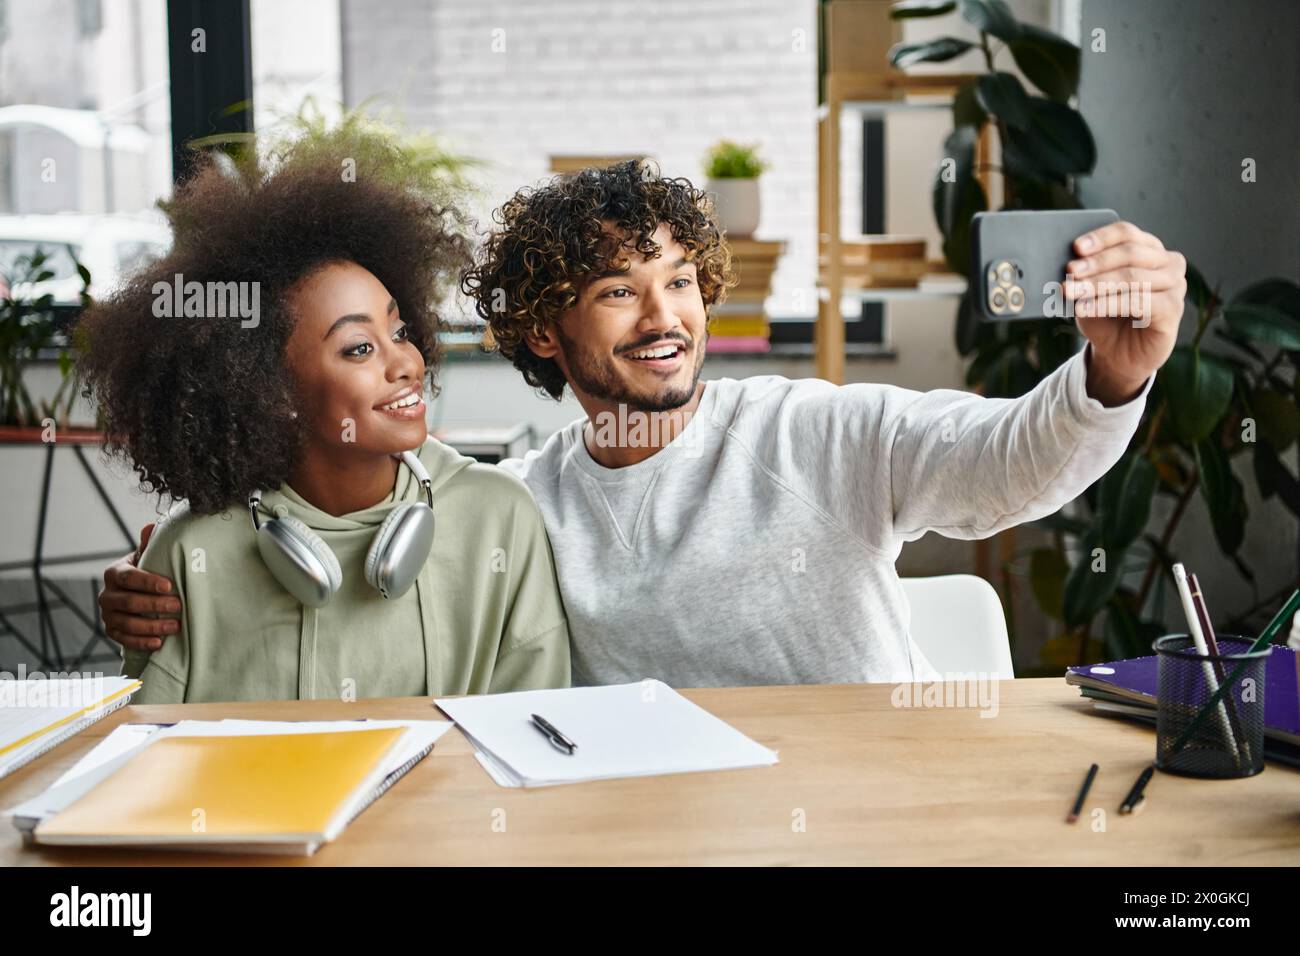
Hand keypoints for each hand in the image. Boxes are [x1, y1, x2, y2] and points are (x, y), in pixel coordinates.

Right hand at [99, 523, 180, 652]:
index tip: (169, 586)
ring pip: (127, 623)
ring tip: (175, 626)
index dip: (148, 582)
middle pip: (129, 602)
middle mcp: (107, 595)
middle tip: (178, 606)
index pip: (129, 577)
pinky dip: (141, 642)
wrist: (135, 592)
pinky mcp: (112, 631)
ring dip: (152, 626)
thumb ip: (148, 545)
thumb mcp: (147, 557)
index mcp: (114, 573)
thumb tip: (151, 527)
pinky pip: (124, 639)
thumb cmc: (146, 571)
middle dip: (155, 605)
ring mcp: (108, 615)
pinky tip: (159, 642)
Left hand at [1064, 220, 1185, 405]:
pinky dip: (1107, 304)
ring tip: (1070, 291)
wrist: (1119, 355)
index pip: (1126, 233)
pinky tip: (1084, 308)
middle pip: (1130, 253)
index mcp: (1150, 248)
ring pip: (1132, 277)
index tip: (1076, 247)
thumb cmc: (1106, 318)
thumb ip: (1084, 277)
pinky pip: (1137, 302)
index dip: (1101, 238)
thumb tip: (1068, 265)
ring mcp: (1175, 285)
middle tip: (1070, 270)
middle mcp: (1168, 263)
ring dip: (1097, 284)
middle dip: (1096, 263)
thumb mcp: (1090, 293)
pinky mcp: (1173, 309)